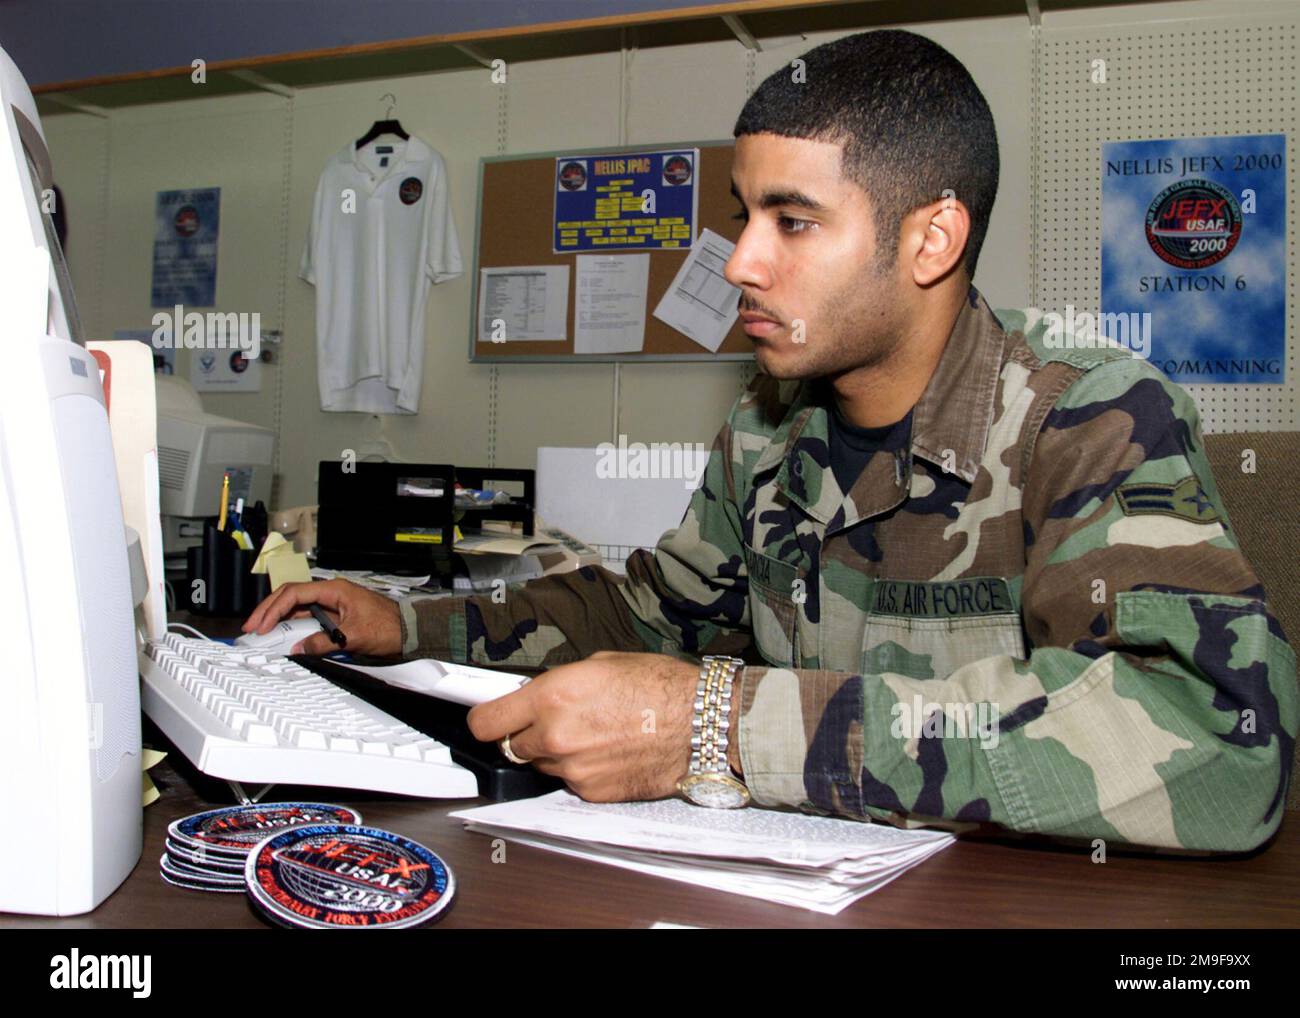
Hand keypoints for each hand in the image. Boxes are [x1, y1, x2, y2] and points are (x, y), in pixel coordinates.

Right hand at [241, 579, 400, 655]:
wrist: (409, 631)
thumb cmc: (389, 626)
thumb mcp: (354, 637)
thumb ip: (324, 643)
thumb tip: (299, 648)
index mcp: (334, 590)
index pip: (294, 594)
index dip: (273, 609)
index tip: (261, 626)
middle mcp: (331, 594)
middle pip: (291, 597)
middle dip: (268, 611)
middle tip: (251, 627)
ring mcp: (332, 604)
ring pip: (297, 607)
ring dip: (278, 618)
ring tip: (261, 631)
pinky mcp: (335, 616)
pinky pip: (308, 618)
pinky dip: (293, 626)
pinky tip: (283, 635)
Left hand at [467, 651, 698, 802]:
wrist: (700, 723)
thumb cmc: (659, 687)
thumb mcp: (599, 664)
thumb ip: (557, 685)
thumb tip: (534, 698)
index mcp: (552, 696)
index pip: (485, 723)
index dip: (483, 721)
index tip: (487, 721)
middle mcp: (556, 736)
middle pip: (510, 748)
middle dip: (526, 735)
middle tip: (554, 723)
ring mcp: (573, 769)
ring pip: (541, 766)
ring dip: (555, 754)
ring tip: (593, 735)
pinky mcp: (591, 792)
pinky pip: (569, 782)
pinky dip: (580, 771)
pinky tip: (607, 752)